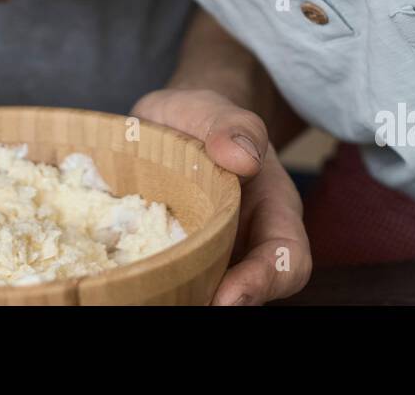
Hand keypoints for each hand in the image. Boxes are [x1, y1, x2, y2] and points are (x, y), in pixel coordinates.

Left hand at [132, 88, 311, 304]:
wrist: (171, 124)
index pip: (288, 260)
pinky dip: (152, 284)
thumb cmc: (200, 118)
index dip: (264, 283)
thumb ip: (232, 125)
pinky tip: (126, 280)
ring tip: (146, 297)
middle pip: (250, 290)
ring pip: (207, 291)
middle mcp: (247, 242)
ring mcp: (211, 255)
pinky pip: (170, 280)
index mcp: (273, 210)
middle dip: (219, 302)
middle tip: (179, 305)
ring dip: (183, 298)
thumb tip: (244, 158)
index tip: (225, 296)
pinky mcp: (175, 258)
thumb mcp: (211, 108)